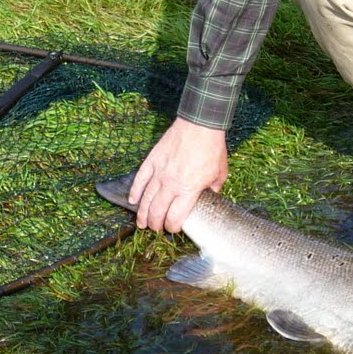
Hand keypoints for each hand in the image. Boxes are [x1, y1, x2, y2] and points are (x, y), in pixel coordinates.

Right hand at [129, 117, 228, 233]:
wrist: (200, 125)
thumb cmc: (212, 148)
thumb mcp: (220, 172)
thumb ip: (215, 187)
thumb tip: (212, 194)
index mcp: (189, 190)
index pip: (175, 217)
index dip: (173, 226)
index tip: (173, 228)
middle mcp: (171, 184)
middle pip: (157, 211)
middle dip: (155, 224)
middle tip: (156, 228)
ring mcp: (159, 172)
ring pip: (146, 199)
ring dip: (142, 213)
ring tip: (141, 223)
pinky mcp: (152, 161)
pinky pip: (140, 180)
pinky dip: (135, 192)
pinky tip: (132, 201)